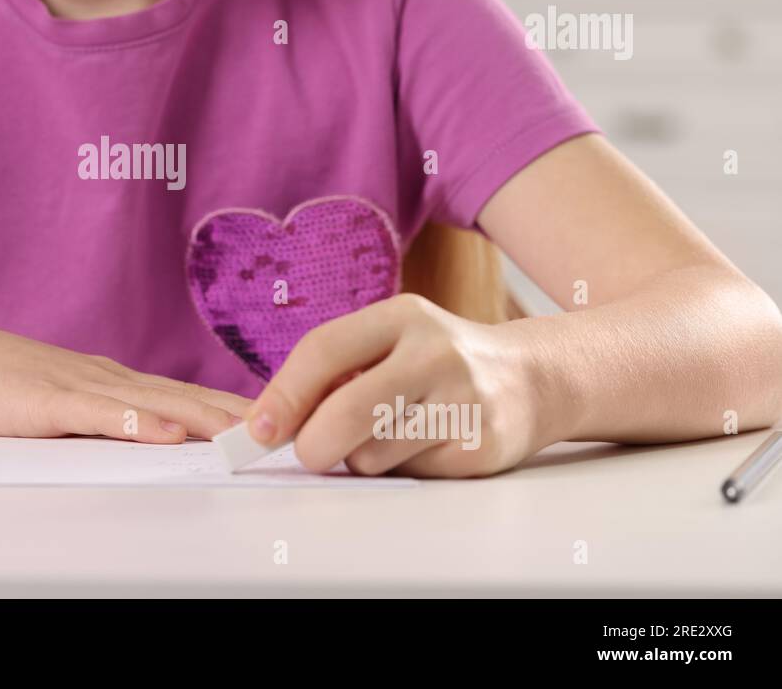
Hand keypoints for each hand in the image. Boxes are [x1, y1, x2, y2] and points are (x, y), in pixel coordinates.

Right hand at [0, 313, 251, 442]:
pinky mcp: (48, 403)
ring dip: (204, 420)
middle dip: (235, 414)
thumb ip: (89, 412)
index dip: (226, 408)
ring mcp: (78, 387)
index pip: (179, 395)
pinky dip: (140, 425)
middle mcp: (102, 377)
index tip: (267, 420)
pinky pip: (101, 416)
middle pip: (183, 397)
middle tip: (283, 427)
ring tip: (249, 434)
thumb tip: (129, 431)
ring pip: (155, 404)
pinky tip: (170, 436)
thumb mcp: (49, 399)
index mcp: (105, 378)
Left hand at [246, 294, 554, 476]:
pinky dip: (402, 469)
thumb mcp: (389, 343)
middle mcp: (435, 351)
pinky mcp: (481, 445)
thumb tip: (264, 424)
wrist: (531, 379)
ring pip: (373, 453)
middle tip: (309, 452)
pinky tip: (425, 445)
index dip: (283, 395)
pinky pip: (409, 474)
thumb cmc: (436, 363)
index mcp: (401, 316)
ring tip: (389, 434)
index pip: (324, 350)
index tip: (258, 430)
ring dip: (363, 457)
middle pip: (348, 412)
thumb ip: (333, 374)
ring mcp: (463, 399)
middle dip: (314, 444)